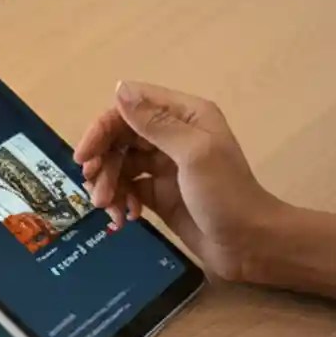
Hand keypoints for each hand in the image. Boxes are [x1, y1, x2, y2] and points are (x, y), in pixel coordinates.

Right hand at [73, 81, 284, 281]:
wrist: (250, 246)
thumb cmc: (226, 195)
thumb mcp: (193, 154)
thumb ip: (156, 123)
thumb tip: (119, 90)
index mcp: (185, 116)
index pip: (131, 106)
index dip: (103, 127)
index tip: (85, 157)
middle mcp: (173, 135)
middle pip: (120, 135)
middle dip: (103, 161)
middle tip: (94, 187)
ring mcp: (165, 165)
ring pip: (120, 163)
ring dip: (108, 184)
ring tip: (108, 208)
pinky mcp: (160, 193)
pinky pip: (128, 188)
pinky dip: (120, 200)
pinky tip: (126, 218)